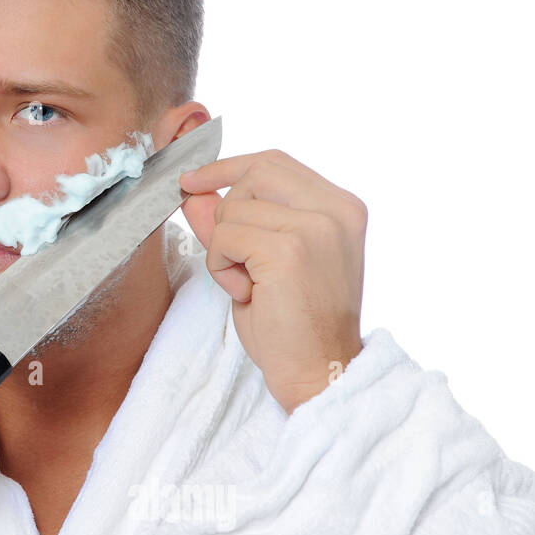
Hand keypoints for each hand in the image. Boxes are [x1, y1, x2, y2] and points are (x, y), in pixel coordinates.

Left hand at [178, 149, 366, 414]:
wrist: (319, 371)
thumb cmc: (293, 324)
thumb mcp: (260, 261)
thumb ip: (233, 221)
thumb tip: (195, 190)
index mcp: (341, 207)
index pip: (274, 162)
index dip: (227, 167)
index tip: (193, 181)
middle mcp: (336, 209)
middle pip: (254, 174)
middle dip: (225, 212)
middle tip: (235, 259)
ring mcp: (316, 226)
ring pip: (233, 208)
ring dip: (224, 249)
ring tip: (251, 284)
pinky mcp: (290, 249)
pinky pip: (225, 237)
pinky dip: (221, 267)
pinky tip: (248, 293)